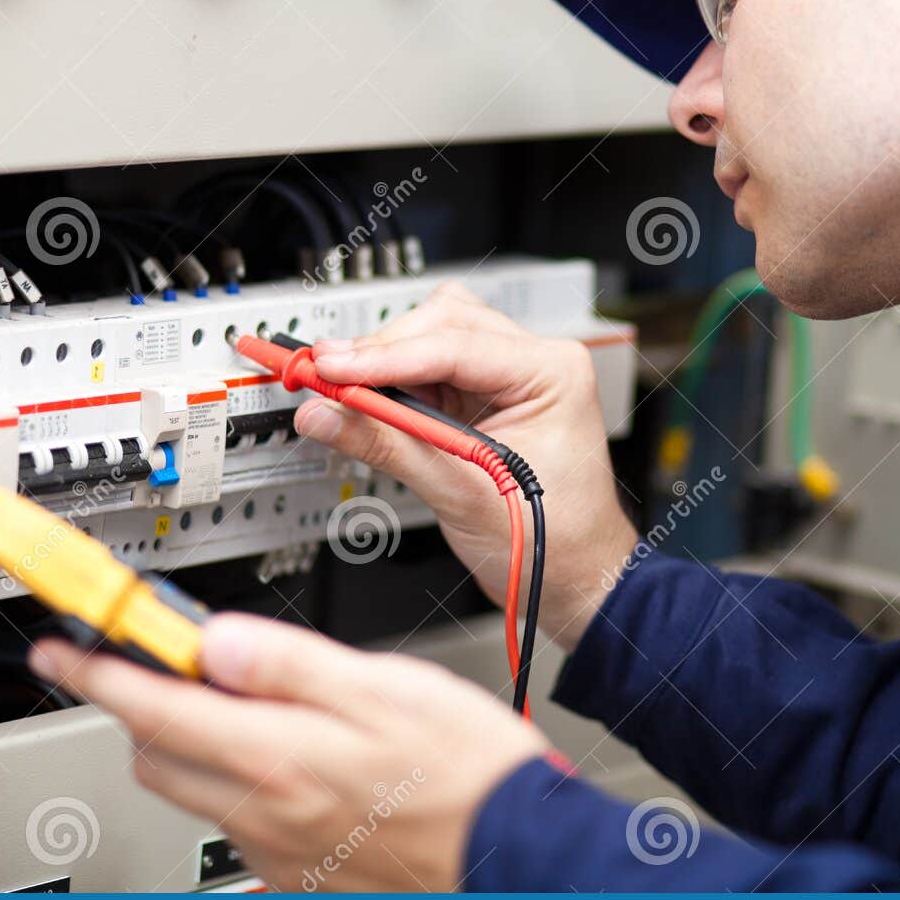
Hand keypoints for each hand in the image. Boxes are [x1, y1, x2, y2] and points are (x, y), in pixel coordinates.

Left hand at [30, 614, 547, 891]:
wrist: (517, 857)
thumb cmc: (468, 772)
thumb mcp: (385, 686)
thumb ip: (288, 663)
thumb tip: (212, 639)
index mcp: (279, 757)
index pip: (154, 708)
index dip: (97, 670)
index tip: (61, 647)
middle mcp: (265, 814)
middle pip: (158, 756)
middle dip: (145, 704)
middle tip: (168, 660)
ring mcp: (280, 854)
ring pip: (197, 792)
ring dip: (191, 744)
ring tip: (243, 703)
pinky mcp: (300, 878)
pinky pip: (241, 826)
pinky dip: (241, 785)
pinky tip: (294, 761)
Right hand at [294, 281, 639, 650]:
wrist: (574, 575)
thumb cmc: (552, 540)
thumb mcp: (460, 493)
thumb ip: (387, 446)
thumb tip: (326, 414)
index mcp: (551, 372)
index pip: (453, 345)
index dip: (382, 357)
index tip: (329, 367)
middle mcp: (534, 362)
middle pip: (440, 324)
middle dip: (380, 352)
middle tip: (324, 379)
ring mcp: (509, 376)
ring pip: (432, 336)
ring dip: (386, 362)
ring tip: (345, 392)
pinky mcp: (485, 395)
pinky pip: (430, 369)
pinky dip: (396, 382)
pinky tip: (370, 402)